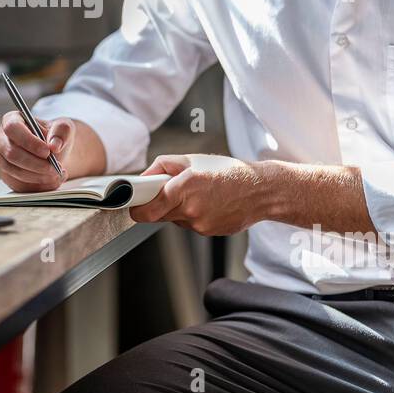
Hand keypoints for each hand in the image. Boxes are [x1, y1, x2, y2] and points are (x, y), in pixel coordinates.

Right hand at [0, 111, 73, 192]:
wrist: (54, 152)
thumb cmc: (54, 136)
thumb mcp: (64, 127)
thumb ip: (61, 132)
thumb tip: (54, 145)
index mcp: (11, 120)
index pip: (13, 129)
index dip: (29, 141)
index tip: (47, 151)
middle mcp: (1, 139)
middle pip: (11, 153)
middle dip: (35, 163)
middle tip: (55, 167)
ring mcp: (2, 159)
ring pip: (15, 171)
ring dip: (39, 176)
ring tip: (58, 173)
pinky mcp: (7, 176)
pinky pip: (20, 185)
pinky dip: (39, 185)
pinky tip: (53, 180)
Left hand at [129, 154, 275, 235]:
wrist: (260, 191)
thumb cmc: (227, 172)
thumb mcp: (193, 159)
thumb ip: (163, 166)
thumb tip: (144, 178)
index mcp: (183, 188)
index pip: (146, 210)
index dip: (136, 208)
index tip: (133, 204)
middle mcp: (190, 210)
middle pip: (157, 216)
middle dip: (157, 205)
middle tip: (167, 192)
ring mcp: (199, 224)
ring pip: (174, 220)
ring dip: (177, 210)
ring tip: (197, 194)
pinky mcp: (208, 233)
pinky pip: (190, 225)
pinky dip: (193, 215)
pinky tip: (208, 203)